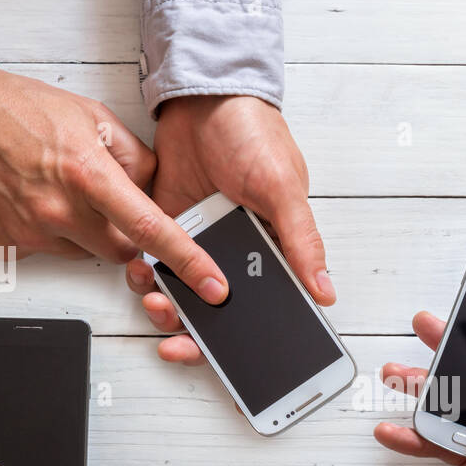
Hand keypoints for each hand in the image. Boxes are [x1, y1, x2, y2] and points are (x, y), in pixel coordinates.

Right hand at [0, 68, 225, 300]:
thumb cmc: (18, 109)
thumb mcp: (91, 117)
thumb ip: (135, 159)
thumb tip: (160, 192)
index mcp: (87, 174)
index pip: (150, 228)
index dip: (188, 261)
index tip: (213, 286)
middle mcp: (59, 209)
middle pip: (122, 251)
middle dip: (127, 235)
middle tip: (105, 201)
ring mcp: (30, 232)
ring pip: (85, 254)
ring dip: (85, 232)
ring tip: (59, 190)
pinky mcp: (5, 246)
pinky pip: (48, 253)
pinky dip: (50, 234)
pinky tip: (32, 200)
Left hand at [124, 95, 332, 364]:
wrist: (204, 95)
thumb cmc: (254, 135)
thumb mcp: (283, 188)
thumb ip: (301, 241)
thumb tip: (325, 291)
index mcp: (271, 252)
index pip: (265, 310)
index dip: (250, 343)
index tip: (234, 369)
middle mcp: (234, 255)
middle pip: (217, 313)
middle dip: (196, 335)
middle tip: (179, 342)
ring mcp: (198, 243)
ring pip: (182, 294)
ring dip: (168, 308)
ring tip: (157, 303)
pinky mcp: (164, 226)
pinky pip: (152, 263)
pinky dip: (144, 275)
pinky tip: (140, 275)